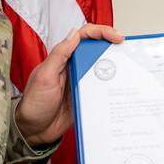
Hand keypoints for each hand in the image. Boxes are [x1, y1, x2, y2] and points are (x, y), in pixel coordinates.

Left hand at [14, 24, 123, 145]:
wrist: (34, 131)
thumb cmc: (34, 103)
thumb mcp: (45, 76)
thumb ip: (59, 54)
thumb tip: (74, 34)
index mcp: (62, 58)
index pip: (83, 37)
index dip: (101, 32)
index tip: (116, 36)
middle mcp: (73, 67)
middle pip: (96, 49)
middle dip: (113, 45)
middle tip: (128, 49)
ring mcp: (80, 81)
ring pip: (101, 68)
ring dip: (114, 65)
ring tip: (129, 65)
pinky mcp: (86, 96)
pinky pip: (101, 87)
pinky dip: (111, 85)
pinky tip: (121, 86)